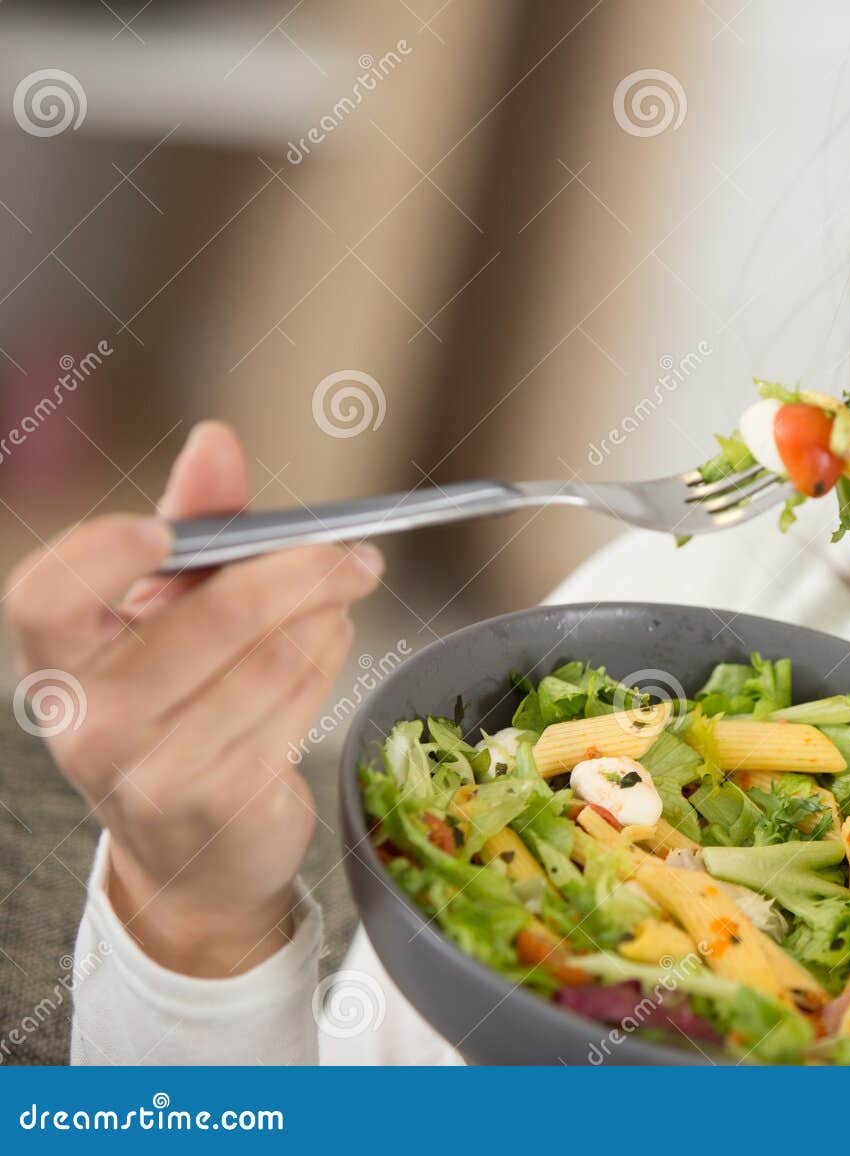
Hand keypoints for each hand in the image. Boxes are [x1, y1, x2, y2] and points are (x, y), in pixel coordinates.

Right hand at [5, 422, 384, 975]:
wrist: (192, 850)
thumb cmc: (176, 703)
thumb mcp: (166, 608)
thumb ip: (193, 523)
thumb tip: (216, 442)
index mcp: (56, 658)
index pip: (44, 597)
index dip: (104, 556)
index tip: (166, 531)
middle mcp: (88, 718)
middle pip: (216, 615)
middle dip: (304, 570)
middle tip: (354, 552)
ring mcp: (151, 769)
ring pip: (277, 657)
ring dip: (326, 619)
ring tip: (337, 603)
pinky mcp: (220, 802)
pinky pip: (299, 705)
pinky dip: (328, 664)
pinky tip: (327, 650)